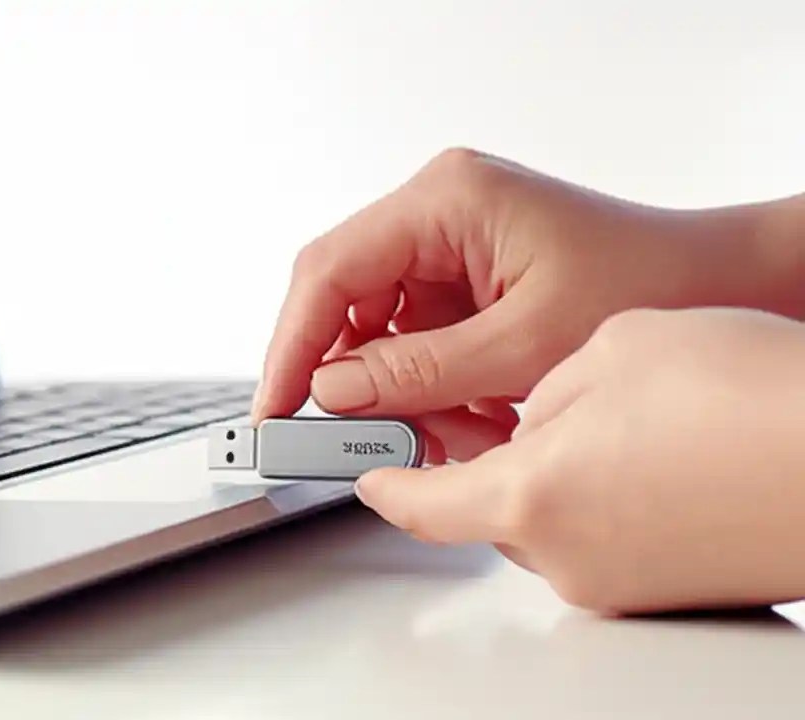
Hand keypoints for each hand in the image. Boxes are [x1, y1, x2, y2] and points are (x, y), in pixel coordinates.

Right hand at [255, 148, 791, 461]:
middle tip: (362, 441)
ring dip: (402, 394)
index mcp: (446, 199)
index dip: (292, 346)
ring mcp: (447, 245)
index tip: (276, 409)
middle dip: (355, 379)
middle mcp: (437, 212)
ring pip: (377, 332)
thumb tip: (333, 391)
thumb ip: (419, 371)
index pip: (331, 270)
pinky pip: (415, 342)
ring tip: (456, 432)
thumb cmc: (648, 284)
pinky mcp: (463, 279)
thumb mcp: (526, 344)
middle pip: (345, 301)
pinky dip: (432, 391)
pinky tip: (473, 416)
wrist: (717, 281)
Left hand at [356, 307, 804, 614]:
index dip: (385, 479)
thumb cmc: (754, 398)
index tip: (366, 469)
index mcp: (531, 494)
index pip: (420, 502)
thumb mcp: (614, 350)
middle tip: (489, 403)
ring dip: (548, 474)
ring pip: (547, 523)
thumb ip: (539, 392)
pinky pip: (603, 539)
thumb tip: (523, 419)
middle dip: (477, 460)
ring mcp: (622, 582)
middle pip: (484, 509)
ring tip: (601, 413)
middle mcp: (567, 555)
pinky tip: (647, 450)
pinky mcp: (670, 588)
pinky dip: (601, 497)